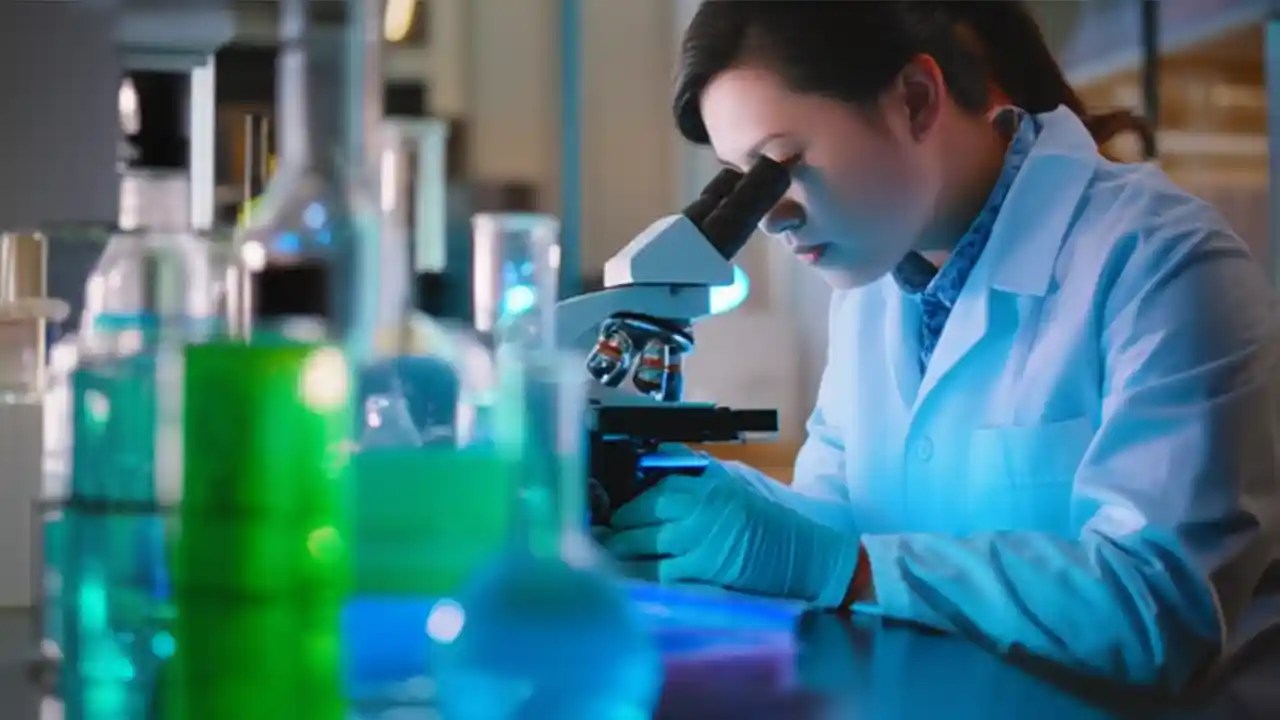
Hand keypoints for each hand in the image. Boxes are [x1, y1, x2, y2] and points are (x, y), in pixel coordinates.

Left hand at [604, 469, 861, 606]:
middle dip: (613, 529)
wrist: (801, 552)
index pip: (647, 491)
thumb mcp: (729, 481)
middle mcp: (696, 512)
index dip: (624, 504)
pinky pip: (656, 575)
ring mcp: (696, 544)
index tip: (609, 511)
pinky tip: (624, 576)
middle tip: (599, 534)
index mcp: (702, 486)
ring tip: (604, 554)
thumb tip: (652, 459)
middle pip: (635, 519)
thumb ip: (692, 471)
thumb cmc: (764, 516)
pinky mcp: (700, 573)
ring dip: (617, 553)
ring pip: (638, 549)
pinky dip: (637, 575)